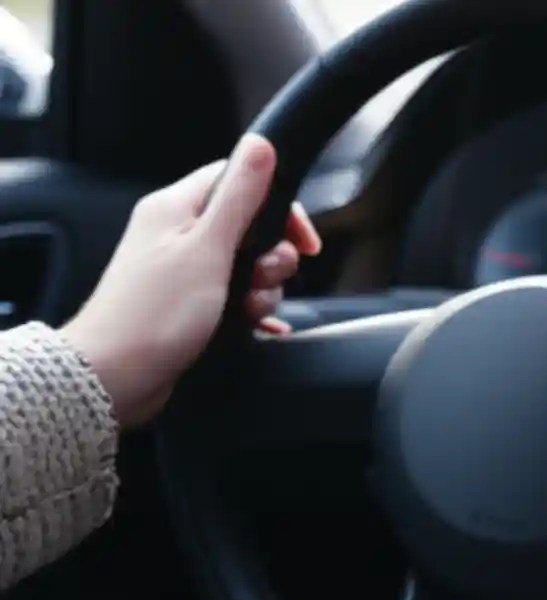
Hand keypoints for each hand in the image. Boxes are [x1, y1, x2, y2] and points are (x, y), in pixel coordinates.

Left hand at [62, 134, 321, 426]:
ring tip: (248, 311)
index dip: (279, 206)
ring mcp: (182, 270)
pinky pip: (235, 296)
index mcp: (176, 208)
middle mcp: (177, 234)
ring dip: (262, 290)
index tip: (302, 239)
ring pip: (247, 266)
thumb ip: (239, 197)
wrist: (114, 377)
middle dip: (272, 257)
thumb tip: (260, 144)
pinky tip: (257, 327)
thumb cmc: (153, 315)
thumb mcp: (207, 249)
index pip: (239, 180)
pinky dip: (251, 311)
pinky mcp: (188, 304)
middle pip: (249, 226)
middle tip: (263, 278)